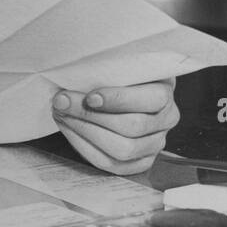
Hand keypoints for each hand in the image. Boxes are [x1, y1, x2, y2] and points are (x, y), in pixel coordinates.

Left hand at [51, 78, 178, 173]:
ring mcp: (154, 145)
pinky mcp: (138, 163)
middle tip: (61, 102)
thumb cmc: (114, 75)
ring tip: (61, 113)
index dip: (119, 100)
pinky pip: (109, 162)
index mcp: (164, 93)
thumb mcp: (116, 64)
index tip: (90, 97)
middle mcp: (165, 121)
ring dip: (83, 130)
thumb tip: (79, 73)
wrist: (118, 91)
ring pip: (121, 149)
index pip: (151, 99)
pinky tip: (68, 128)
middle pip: (132, 127)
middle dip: (90, 115)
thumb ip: (106, 67)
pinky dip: (83, 145)